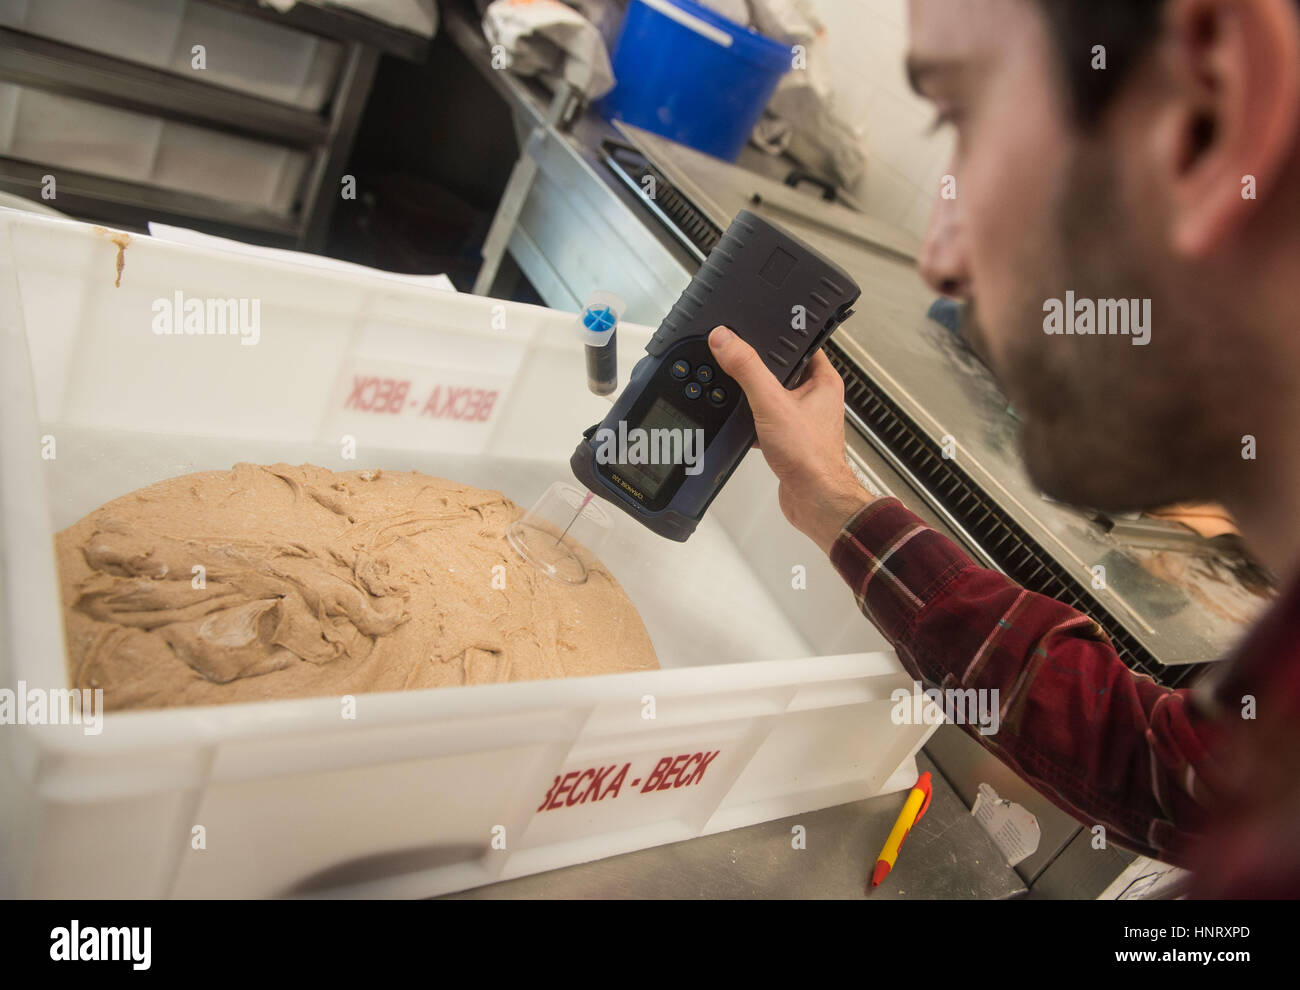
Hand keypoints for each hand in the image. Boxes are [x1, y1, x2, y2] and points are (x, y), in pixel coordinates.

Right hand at [708, 325, 872, 553]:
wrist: (814, 500)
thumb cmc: (810, 456)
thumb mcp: (772, 402)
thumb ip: (747, 369)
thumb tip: (725, 340)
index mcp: (823, 380)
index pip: (803, 344)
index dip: (780, 335)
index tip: (758, 326)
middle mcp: (816, 398)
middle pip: (783, 370)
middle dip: (760, 367)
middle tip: (738, 356)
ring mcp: (804, 420)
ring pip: (773, 397)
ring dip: (755, 397)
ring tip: (736, 388)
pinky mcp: (791, 440)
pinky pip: (767, 422)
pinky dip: (752, 422)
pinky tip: (740, 423)